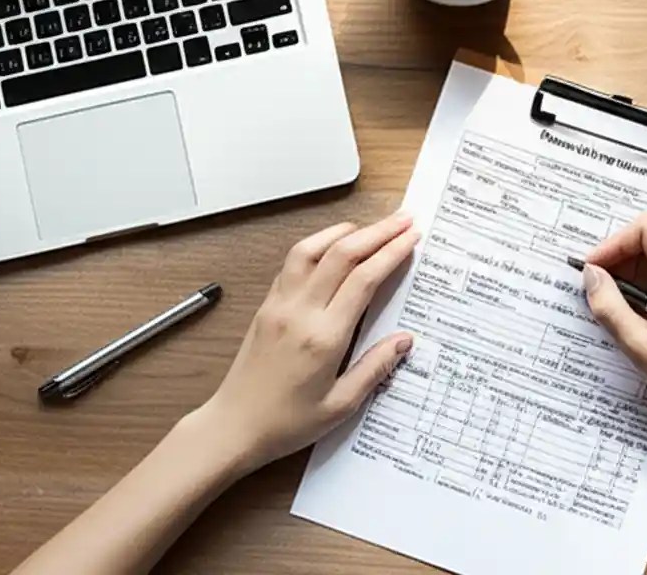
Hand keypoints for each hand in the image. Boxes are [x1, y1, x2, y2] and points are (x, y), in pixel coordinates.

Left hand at [200, 212, 419, 474]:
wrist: (234, 426)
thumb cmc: (286, 423)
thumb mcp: (341, 405)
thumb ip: (375, 368)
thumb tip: (404, 340)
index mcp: (323, 337)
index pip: (363, 280)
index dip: (391, 253)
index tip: (412, 237)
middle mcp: (300, 312)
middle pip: (341, 254)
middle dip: (377, 232)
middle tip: (403, 219)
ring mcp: (279, 304)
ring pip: (312, 248)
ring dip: (344, 231)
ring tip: (372, 226)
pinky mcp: (266, 305)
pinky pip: (293, 263)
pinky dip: (318, 244)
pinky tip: (333, 246)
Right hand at [581, 212, 646, 430]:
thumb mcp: (638, 345)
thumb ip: (609, 305)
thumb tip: (590, 274)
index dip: (615, 243)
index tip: (593, 268)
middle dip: (620, 255)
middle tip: (597, 285)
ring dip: (631, 268)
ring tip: (613, 299)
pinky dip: (645, 277)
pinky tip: (632, 305)